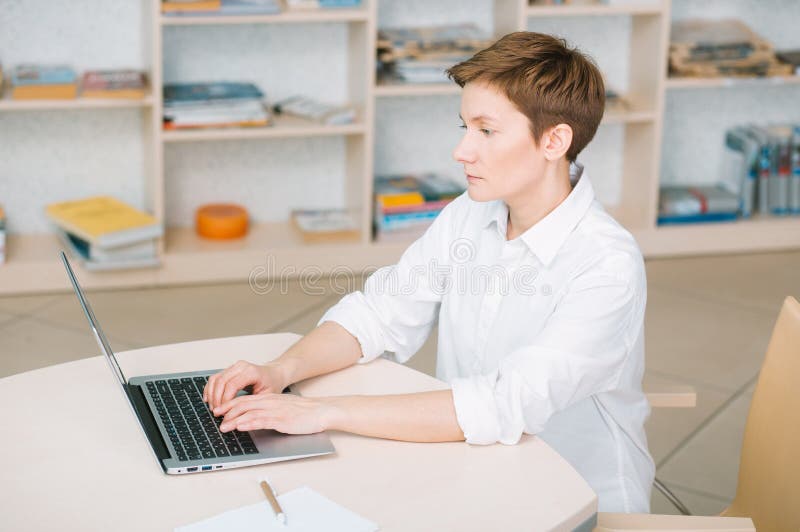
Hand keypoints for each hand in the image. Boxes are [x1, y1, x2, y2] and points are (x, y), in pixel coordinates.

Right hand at [203, 360, 286, 410]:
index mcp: (251, 372)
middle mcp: (241, 366)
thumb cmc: (272, 384)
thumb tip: (237, 416)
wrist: (274, 374)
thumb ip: (252, 404)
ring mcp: (235, 366)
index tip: (223, 412)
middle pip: (221, 381)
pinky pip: (215, 377)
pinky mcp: (230, 369)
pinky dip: (210, 388)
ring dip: (211, 394)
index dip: (225, 400)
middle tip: (216, 412)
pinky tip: (209, 399)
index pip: (232, 385)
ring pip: (215, 379)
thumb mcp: (266, 396)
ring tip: (213, 408)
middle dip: (216, 399)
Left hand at [214, 393, 338, 434]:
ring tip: (223, 427)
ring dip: (234, 420)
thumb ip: (268, 410)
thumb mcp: (282, 407)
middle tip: (215, 418)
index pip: (244, 399)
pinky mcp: (281, 419)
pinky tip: (241, 426)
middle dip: (227, 412)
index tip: (218, 410)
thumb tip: (254, 417)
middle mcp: (269, 402)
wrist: (320, 411)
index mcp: (269, 398)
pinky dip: (248, 423)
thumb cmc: (303, 411)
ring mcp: (275, 410)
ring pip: (249, 413)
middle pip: (243, 404)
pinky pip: (261, 420)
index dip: (229, 404)